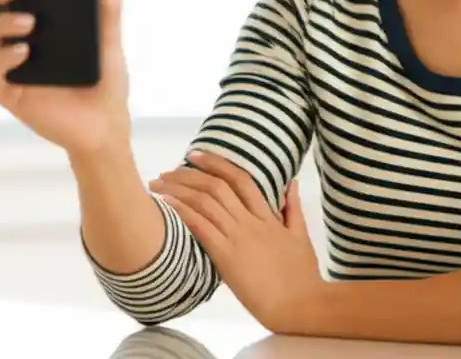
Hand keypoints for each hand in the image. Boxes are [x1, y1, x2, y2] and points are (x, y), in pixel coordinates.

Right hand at [0, 0, 130, 158]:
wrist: (107, 127)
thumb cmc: (105, 84)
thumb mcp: (110, 45)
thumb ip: (108, 14)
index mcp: (35, 26)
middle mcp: (15, 43)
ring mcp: (10, 68)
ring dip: (2, 22)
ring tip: (30, 21)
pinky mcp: (9, 94)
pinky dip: (6, 57)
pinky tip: (25, 51)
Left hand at [148, 151, 323, 331]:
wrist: (300, 305)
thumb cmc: (302, 276)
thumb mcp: (301, 236)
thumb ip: (292, 209)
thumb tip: (290, 183)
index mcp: (268, 217)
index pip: (240, 180)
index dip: (216, 163)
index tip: (196, 155)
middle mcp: (250, 222)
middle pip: (216, 187)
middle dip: (189, 174)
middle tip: (168, 169)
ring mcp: (238, 238)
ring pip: (204, 202)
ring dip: (178, 189)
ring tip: (158, 183)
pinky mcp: (226, 257)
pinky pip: (201, 227)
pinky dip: (182, 210)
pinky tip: (166, 202)